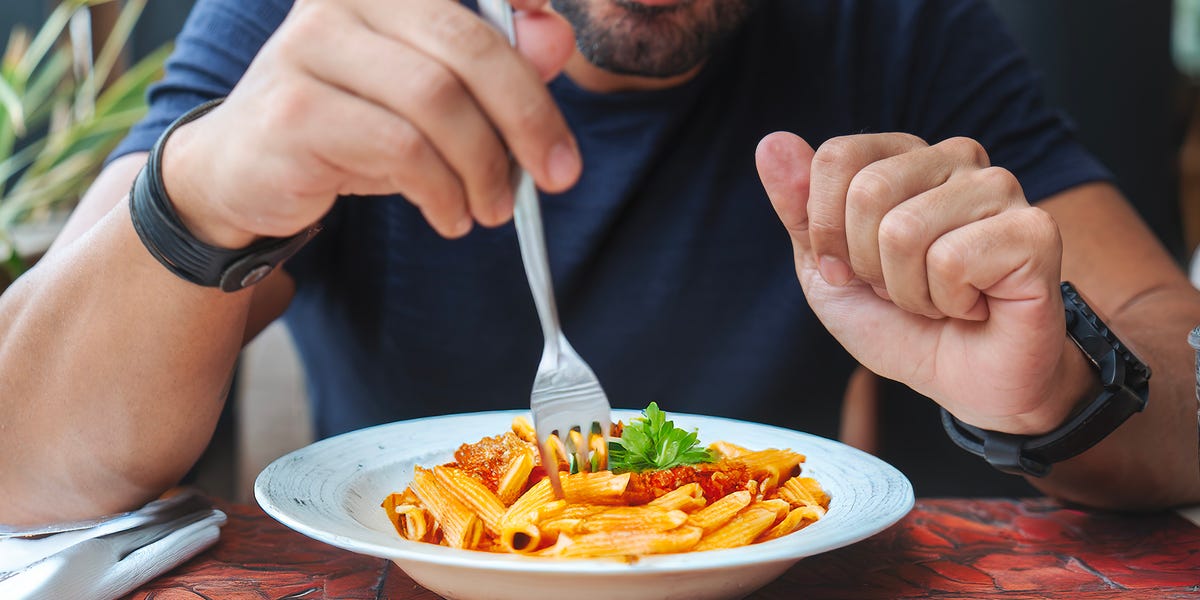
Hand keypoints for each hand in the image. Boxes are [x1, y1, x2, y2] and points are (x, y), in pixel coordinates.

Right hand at [161, 0, 579, 246]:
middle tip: (558, 174)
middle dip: (529, 117)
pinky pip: (402, 149)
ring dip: (484, 167)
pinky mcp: (296, 111)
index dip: (520, 2)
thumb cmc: (351, 126)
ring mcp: (312, 48)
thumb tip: (555, 37)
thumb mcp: (429, 92)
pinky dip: (443, 191)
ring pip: (438, 101)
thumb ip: (494, 62)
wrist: (243, 172)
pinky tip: (449, 215)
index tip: (550, 32)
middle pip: (470, 46)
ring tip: (492, 208)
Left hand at [756, 131, 1084, 434]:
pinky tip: (974, 306)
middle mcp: (956, 157)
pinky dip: (949, 302)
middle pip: (869, 191)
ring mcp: (1000, 189)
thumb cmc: (900, 323)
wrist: (963, 383)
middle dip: (868, 264)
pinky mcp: (1034, 231)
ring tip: (941, 300)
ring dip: (909, 290)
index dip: (828, 231)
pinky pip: (952, 261)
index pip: (837, 157)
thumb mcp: (826, 270)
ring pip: (905, 230)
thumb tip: (770, 143)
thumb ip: (798, 209)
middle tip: (903, 290)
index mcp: (903, 157)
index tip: (854, 269)